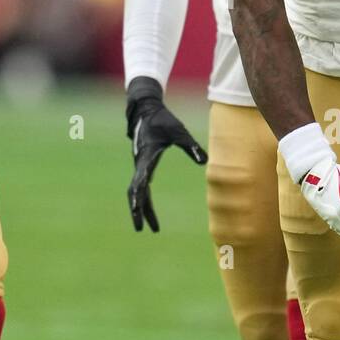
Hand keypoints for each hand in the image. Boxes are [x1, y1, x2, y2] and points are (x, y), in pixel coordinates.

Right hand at [126, 77, 207, 231]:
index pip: (141, 180)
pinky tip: (149, 210)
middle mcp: (140, 163)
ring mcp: (139, 165)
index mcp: (146, 157)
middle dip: (138, 211)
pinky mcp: (142, 164)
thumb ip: (191, 146)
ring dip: (142, 209)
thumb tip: (204, 161)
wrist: (146, 109)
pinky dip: (144, 200)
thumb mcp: (179, 132)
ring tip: (149, 227)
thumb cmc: (163, 120)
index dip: (139, 196)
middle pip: (136, 193)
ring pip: (137, 192)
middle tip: (142, 229)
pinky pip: (141, 187)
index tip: (137, 209)